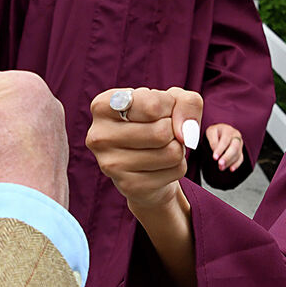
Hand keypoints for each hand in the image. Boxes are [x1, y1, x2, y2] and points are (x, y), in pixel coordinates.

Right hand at [86, 86, 204, 214]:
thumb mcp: (173, 101)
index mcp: (102, 105)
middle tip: (160, 131)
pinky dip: (177, 166)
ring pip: (172, 151)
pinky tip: (160, 165)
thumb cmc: (156, 121)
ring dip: (178, 147)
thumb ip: (187, 102)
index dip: (168, 106)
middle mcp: (99, 135)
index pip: (153, 104)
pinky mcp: (128, 186)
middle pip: (162, 131)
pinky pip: (175, 170)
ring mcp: (111, 164)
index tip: (157, 111)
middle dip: (173, 129)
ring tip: (161, 147)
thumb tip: (185, 134)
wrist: (147, 163)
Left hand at [205, 122, 244, 171]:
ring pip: (238, 154)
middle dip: (227, 157)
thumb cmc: (215, 132)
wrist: (221, 132)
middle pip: (235, 148)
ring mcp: (240, 144)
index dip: (220, 150)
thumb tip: (215, 150)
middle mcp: (236, 137)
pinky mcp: (240, 151)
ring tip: (221, 168)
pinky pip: (241, 158)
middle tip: (220, 164)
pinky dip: (236, 164)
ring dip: (229, 162)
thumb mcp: (211, 132)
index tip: (214, 157)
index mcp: (228, 131)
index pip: (225, 141)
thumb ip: (212, 140)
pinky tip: (231, 169)